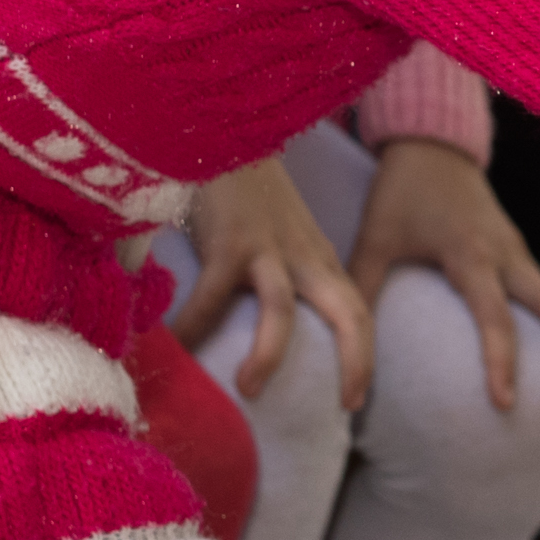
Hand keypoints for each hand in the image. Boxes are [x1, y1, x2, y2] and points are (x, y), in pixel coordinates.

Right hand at [174, 155, 375, 413]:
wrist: (226, 132)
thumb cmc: (248, 196)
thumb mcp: (282, 239)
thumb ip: (281, 279)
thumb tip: (263, 340)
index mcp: (320, 261)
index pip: (358, 312)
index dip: (365, 357)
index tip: (355, 402)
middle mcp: (305, 257)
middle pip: (349, 312)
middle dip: (358, 361)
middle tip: (346, 407)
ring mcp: (268, 248)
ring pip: (282, 310)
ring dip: (269, 355)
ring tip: (250, 391)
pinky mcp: (228, 241)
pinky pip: (210, 297)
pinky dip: (193, 329)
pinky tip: (175, 351)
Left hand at [344, 137, 539, 411]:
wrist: (431, 145)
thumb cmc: (400, 194)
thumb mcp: (373, 241)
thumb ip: (361, 295)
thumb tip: (348, 355)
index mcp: (470, 254)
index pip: (494, 316)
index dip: (501, 360)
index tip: (505, 403)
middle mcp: (506, 254)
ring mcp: (518, 251)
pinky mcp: (518, 252)